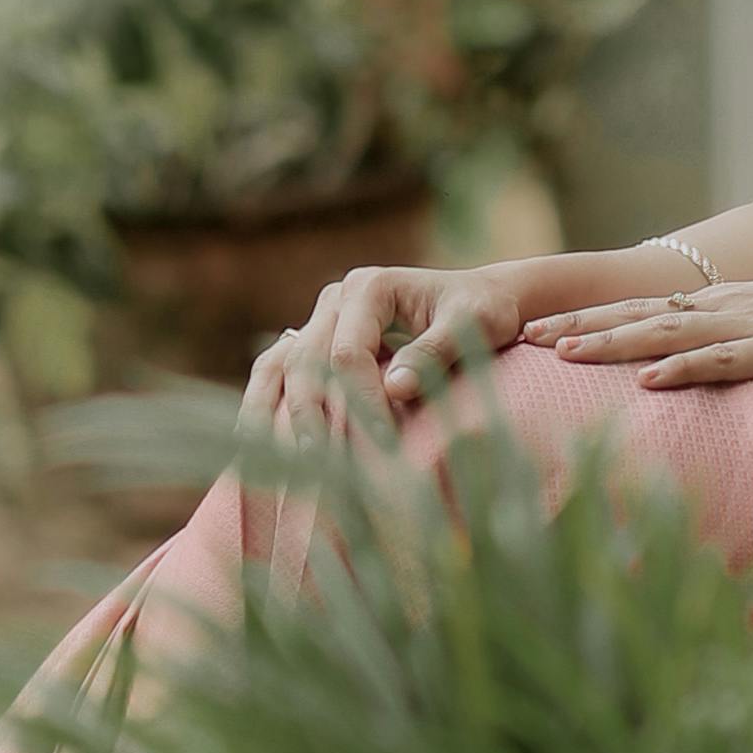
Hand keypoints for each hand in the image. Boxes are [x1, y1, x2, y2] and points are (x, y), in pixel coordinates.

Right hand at [240, 255, 547, 446]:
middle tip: (326, 465)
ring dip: (278, 412)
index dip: (361, 401)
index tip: (384, 442)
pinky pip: (283, 371)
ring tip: (288, 462)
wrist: (484, 301)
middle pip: (305, 359)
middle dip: (313, 414)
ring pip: (283, 365)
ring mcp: (324, 319)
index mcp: (370, 287)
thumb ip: (434, 351)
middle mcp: (338, 298)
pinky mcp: (321, 341)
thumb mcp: (471, 325)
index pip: (349, 352)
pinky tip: (269, 442)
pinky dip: (273, 404)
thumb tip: (394, 389)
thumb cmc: (484, 312)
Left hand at [545, 271, 752, 392]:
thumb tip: (702, 355)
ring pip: (667, 333)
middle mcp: (727, 308)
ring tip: (565, 352)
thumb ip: (740, 335)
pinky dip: (682, 369)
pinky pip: (721, 361)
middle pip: (641, 313)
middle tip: (528, 333)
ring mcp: (750, 327)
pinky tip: (648, 380)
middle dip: (583, 324)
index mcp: (726, 302)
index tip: (545, 325)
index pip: (645, 305)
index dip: (594, 316)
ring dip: (614, 343)